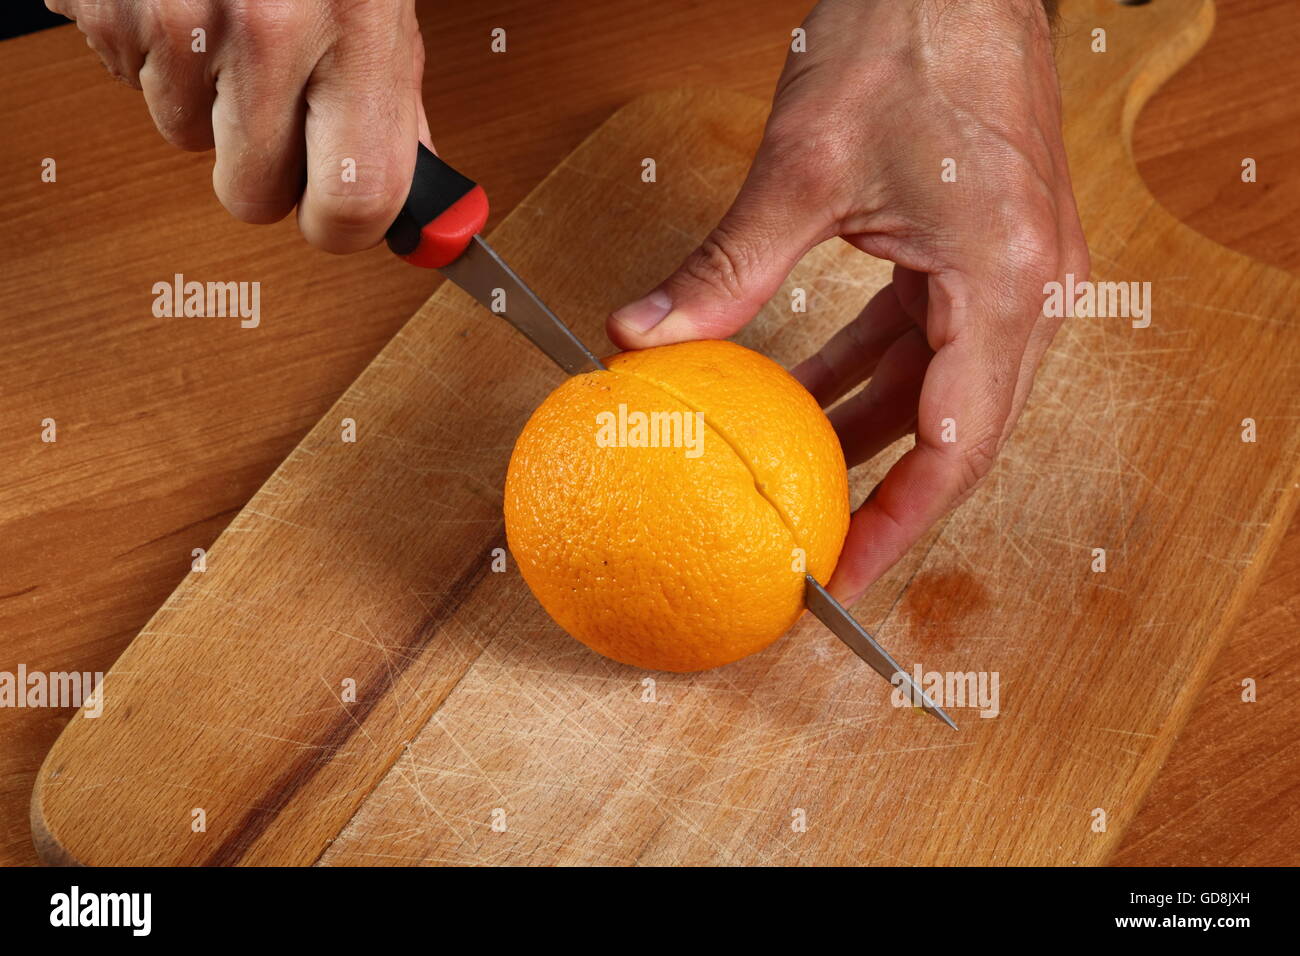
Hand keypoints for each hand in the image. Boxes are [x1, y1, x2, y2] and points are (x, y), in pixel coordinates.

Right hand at [50, 0, 429, 252]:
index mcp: (356, 32)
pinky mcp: (110, 3)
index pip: (356, 202)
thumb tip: (411, 212)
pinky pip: (124, 79)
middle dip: (257, 167)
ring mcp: (181, 16)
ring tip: (224, 24)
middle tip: (270, 104)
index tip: (331, 216)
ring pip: (181, 136)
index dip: (339, 226)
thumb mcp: (380, 11)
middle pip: (250, 195)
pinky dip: (147, 52)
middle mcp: (271, 27)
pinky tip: (178, 3)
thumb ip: (391, 110)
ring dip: (200, 99)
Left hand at [606, 0, 1087, 604]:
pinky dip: (869, 367)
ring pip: (940, 385)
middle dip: (887, 491)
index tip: (848, 572)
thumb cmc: (909, 35)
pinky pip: (928, 335)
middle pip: (959, 428)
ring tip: (794, 471)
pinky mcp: (985, 248)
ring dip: (866, 426)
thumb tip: (644, 340)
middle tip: (820, 545)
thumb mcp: (801, 169)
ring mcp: (1015, 267)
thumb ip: (725, 273)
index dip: (903, 520)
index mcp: (1005, 278)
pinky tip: (807, 390)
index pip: (959, 441)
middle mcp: (1030, 285)